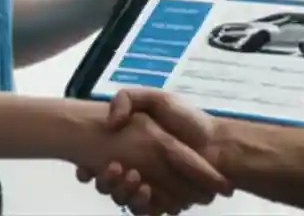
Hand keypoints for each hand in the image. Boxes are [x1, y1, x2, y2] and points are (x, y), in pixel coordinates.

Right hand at [76, 89, 231, 212]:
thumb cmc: (188, 120)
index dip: (86, 169)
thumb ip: (127, 99)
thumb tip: (111, 121)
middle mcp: (136, 170)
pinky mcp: (163, 203)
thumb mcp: (156, 99)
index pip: (98, 164)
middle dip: (106, 181)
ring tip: (135, 178)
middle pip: (109, 186)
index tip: (84, 168)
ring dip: (125, 192)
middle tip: (114, 168)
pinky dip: (145, 205)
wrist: (219, 143)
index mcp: (130, 148)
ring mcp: (149, 189)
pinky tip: (149, 192)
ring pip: (125, 200)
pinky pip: (147, 211)